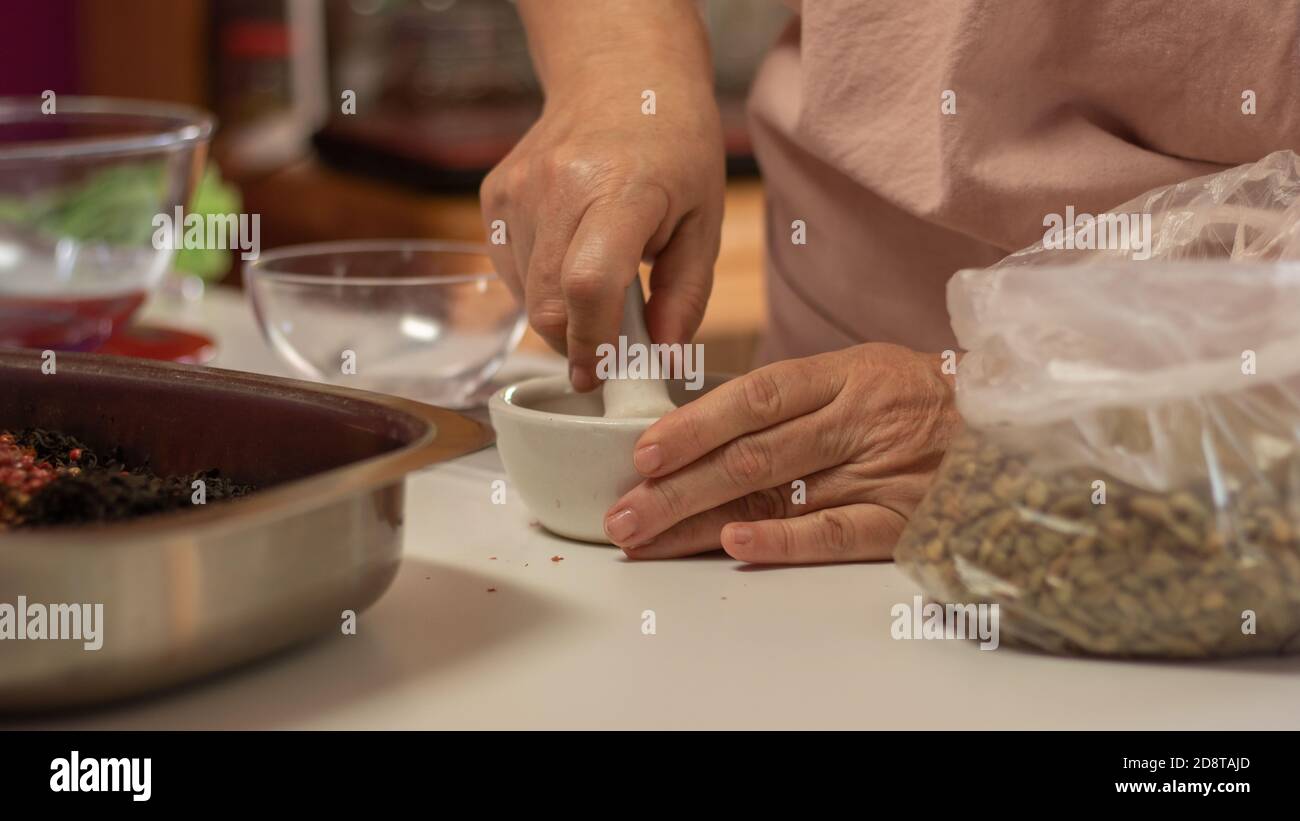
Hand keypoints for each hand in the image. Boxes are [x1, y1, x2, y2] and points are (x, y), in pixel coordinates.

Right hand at [479, 75, 723, 390]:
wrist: (620, 74)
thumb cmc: (673, 147)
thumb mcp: (705, 219)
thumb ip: (686, 295)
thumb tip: (662, 359)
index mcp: (621, 189)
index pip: (589, 285)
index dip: (593, 343)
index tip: (603, 374)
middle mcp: (559, 187)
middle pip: (548, 304)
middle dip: (575, 345)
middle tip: (607, 350)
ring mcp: (519, 190)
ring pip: (526, 296)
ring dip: (562, 314)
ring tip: (600, 281)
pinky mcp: (495, 196)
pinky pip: (511, 272)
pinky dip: (541, 285)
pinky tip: (571, 255)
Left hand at [602, 344, 960, 562]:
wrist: (1012, 428)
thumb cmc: (917, 400)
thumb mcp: (860, 374)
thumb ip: (792, 399)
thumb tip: (697, 428)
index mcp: (842, 375)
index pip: (753, 397)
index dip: (693, 425)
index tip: (642, 454)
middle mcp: (855, 419)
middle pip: (750, 452)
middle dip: (675, 484)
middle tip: (622, 511)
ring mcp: (877, 470)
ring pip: (776, 492)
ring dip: (701, 517)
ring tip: (646, 536)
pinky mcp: (899, 519)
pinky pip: (834, 532)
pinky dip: (783, 541)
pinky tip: (735, 546)